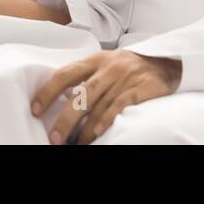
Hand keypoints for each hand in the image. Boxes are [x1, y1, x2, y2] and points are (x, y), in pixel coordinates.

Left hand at [31, 50, 182, 144]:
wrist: (168, 62)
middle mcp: (108, 67)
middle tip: (55, 138)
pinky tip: (98, 133)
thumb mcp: (106, 64)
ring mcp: (125, 77)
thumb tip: (59, 99)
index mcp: (95, 60)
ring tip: (76, 144)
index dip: (48, 91)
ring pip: (99, 105)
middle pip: (80, 94)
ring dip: (84, 129)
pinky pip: (121, 105)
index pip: (65, 74)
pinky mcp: (141, 87)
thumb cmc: (130, 67)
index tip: (35, 109)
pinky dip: (108, 119)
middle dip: (65, 119)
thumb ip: (86, 76)